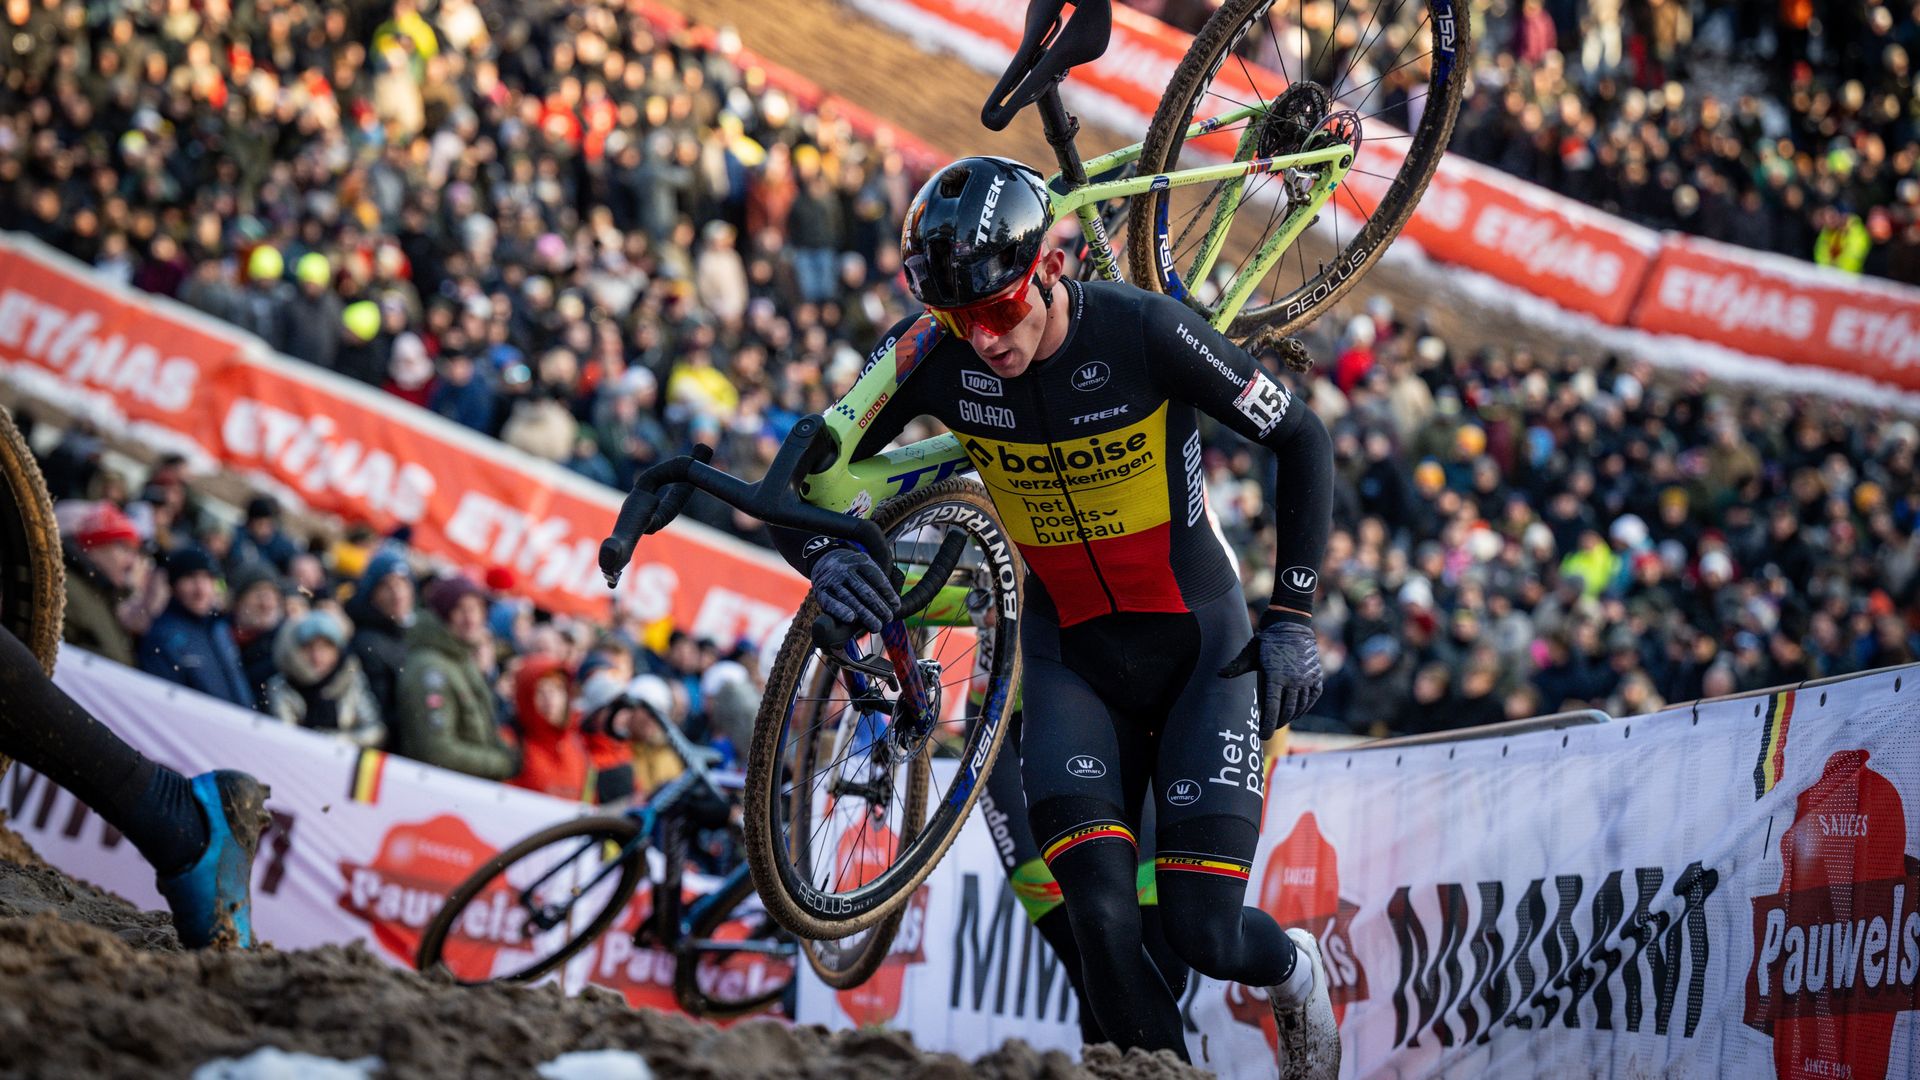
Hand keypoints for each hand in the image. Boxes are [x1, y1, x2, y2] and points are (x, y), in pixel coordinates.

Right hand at [812, 548, 898, 634]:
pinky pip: (831, 603)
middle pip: (864, 590)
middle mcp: (845, 569)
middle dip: (879, 606)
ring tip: (877, 626)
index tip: (896, 606)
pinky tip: (851, 619)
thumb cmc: (852, 568)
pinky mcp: (820, 591)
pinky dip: (840, 610)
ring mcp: (831, 580)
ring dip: (865, 614)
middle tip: (888, 619)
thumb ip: (878, 578)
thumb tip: (895, 603)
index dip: (887, 593)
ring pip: (850, 599)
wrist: (823, 558)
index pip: (876, 578)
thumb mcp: (865, 564)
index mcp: (860, 561)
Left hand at [1218, 616, 1322, 740]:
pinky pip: (1312, 697)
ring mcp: (1307, 678)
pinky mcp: (1316, 676)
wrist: (1291, 625)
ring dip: (1290, 717)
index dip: (1268, 724)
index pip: (1272, 707)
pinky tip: (1296, 712)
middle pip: (1286, 710)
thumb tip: (1220, 674)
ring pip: (1300, 706)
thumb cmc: (1267, 641)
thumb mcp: (1250, 653)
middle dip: (1277, 723)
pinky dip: (1304, 707)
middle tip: (1269, 730)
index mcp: (1276, 676)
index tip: (1262, 735)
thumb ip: (1237, 666)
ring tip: (1281, 722)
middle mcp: (1294, 680)